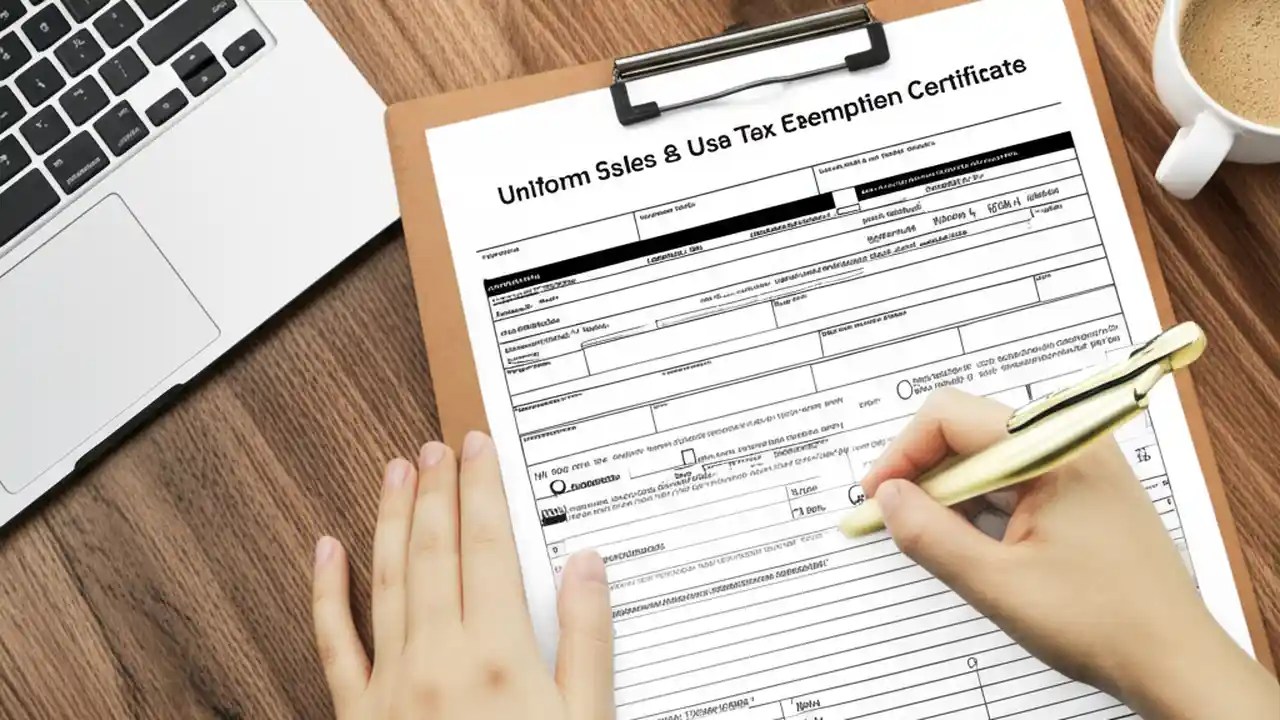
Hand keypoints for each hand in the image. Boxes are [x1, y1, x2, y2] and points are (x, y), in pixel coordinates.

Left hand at [311, 432, 613, 719]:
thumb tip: (586, 565)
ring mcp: (392, 685)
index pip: (488, 547)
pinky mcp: (358, 715)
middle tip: (437, 445)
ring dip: (391, 519)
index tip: (478, 448)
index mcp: (500, 657)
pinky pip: (333, 642)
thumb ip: (589, 642)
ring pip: (387, 579)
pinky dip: (327, 592)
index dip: (482, 489)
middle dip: (438, 489)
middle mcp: (438, 658)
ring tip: (394, 472)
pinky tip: (325, 551)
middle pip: (436, 551)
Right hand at [862, 389, 1278, 718]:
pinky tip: (969, 540)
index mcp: (1055, 449)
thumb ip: (931, 536)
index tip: (877, 495)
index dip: (902, 453)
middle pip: (968, 429)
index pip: (951, 416)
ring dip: (951, 489)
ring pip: (988, 454)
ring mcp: (1080, 465)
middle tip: (894, 517)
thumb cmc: (1104, 622)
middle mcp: (1071, 442)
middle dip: (923, 472)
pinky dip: (981, 502)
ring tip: (931, 535)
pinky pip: (1014, 476)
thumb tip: (887, 499)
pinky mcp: (1082, 489)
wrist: (1173, 660)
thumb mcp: (997, 583)